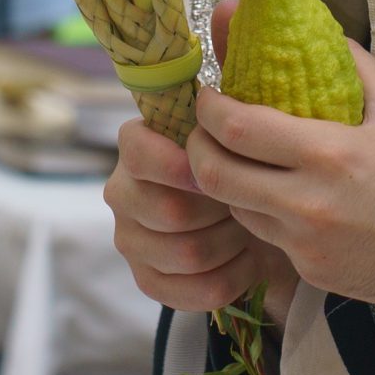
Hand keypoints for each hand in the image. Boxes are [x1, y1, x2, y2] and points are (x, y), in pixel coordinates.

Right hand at [105, 108, 297, 319]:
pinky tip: (246, 260)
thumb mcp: (232, 129)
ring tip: (251, 227)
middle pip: (171, 211)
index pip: (140, 153)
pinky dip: (232, 277)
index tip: (217, 170)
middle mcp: (122, 192)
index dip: (181, 165)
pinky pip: (195, 290)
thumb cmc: (240, 161)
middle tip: (250, 201)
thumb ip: (222, 108)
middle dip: (222, 209)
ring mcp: (130, 240)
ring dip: (231, 242)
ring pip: (188, 254)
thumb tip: (221, 84)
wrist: (252, 212)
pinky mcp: (148, 281)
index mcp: (135, 145)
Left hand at [188, 13, 374, 335]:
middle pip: (214, 176)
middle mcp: (309, 204)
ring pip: (236, 210)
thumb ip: (346, 59)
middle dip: (198, 148)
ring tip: (246, 161)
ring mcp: (308, 246)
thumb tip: (301, 22)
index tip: (208, 93)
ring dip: (230, 183)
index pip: (236, 127)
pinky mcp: (315, 275)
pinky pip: (269, 239)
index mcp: (330, 152)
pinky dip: (266, 215)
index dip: (208, 107)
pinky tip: (287, 198)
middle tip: (207, 131)